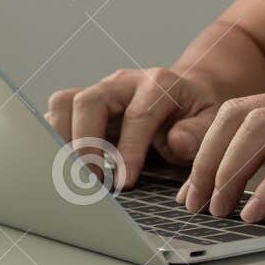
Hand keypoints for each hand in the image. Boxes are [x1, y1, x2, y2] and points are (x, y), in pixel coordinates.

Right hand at [45, 67, 228, 188]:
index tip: (125, 182)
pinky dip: (52, 140)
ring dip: (60, 140)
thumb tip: (177, 142)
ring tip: (69, 175)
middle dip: (86, 144)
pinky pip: (56, 115)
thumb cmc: (197, 114)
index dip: (129, 150)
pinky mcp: (82, 106)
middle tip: (92, 181)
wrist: (186, 95)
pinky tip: (62, 167)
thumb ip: (198, 133)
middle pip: (90, 101)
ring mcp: (99, 92)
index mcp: (159, 84)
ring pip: (64, 104)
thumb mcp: (212, 122)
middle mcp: (123, 83)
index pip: (138, 115)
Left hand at [176, 75, 264, 220]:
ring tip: (218, 210)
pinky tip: (254, 214)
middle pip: (237, 116)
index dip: (207, 150)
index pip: (239, 112)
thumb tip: (254, 182)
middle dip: (206, 162)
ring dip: (228, 173)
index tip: (194, 189)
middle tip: (194, 203)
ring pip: (258, 131)